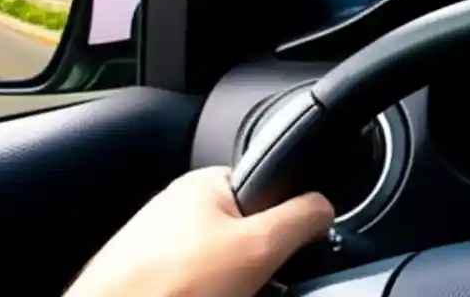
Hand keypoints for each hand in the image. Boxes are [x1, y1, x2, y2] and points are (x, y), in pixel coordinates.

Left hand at [64, 166, 334, 296]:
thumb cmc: (168, 287)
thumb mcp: (261, 247)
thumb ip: (302, 217)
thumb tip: (325, 207)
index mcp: (203, 183)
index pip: (267, 189)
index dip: (283, 222)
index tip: (278, 251)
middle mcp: (175, 207)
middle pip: (244, 234)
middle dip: (253, 262)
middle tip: (247, 284)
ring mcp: (156, 245)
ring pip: (217, 266)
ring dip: (226, 284)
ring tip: (218, 296)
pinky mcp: (143, 277)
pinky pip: (191, 284)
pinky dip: (200, 293)